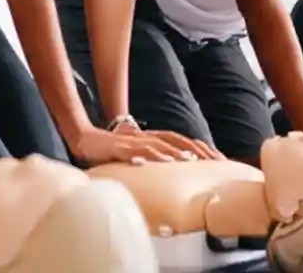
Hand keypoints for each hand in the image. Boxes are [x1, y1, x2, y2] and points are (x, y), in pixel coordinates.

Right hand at [70, 126, 223, 164]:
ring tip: (190, 160)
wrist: (86, 140)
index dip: (198, 147)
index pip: (181, 140)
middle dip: (194, 149)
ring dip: (176, 151)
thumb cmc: (112, 150)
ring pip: (160, 143)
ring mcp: (134, 140)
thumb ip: (151, 157)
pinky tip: (162, 161)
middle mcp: (146, 136)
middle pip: (176, 139)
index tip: (215, 158)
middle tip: (211, 160)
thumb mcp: (135, 154)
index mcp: (152, 138)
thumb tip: (169, 167)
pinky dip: (152, 155)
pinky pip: (139, 149)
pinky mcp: (121, 146)